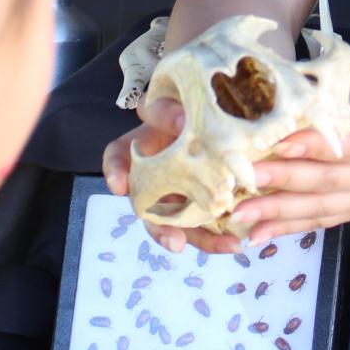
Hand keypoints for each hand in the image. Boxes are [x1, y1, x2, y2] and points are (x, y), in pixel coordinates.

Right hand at [101, 98, 244, 255]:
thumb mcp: (173, 103)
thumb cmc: (185, 105)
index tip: (118, 185)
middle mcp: (153, 177)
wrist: (210, 111)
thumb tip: (182, 119)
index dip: (115, 171)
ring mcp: (176, 192)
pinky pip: (203, 225)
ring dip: (198, 239)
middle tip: (174, 242)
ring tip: (222, 247)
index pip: (118, 156)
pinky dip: (218, 236)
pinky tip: (235, 243)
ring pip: (179, 224)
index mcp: (139, 148)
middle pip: (148, 208)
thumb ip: (170, 111)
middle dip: (160, 229)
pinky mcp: (199, 203)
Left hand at [229, 52, 349, 241]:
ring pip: (319, 207)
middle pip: (324, 181)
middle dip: (280, 182)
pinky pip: (324, 220)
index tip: (278, 143)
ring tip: (239, 216)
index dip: (315, 146)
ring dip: (278, 212)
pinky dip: (292, 228)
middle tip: (241, 181)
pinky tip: (260, 234)